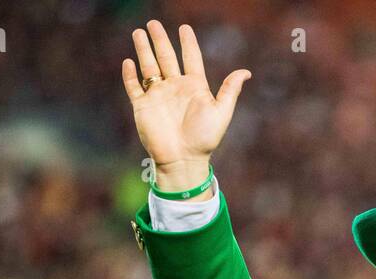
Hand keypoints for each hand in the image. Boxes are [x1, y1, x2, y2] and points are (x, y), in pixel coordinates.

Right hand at [121, 20, 250, 193]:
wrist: (183, 160)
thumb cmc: (204, 139)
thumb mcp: (221, 112)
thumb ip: (230, 90)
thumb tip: (246, 72)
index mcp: (194, 87)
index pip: (191, 58)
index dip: (188, 43)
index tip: (184, 28)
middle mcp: (175, 88)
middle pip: (166, 57)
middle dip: (160, 40)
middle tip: (154, 23)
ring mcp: (158, 96)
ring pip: (149, 67)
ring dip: (144, 50)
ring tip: (139, 32)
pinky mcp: (143, 106)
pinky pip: (134, 86)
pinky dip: (130, 74)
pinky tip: (129, 62)